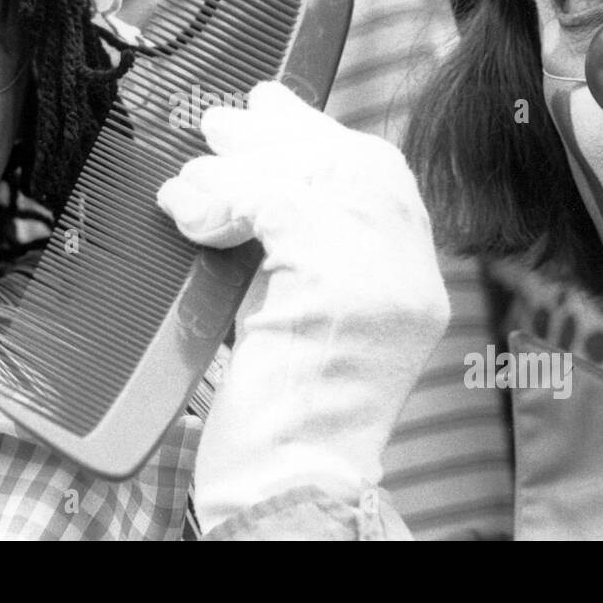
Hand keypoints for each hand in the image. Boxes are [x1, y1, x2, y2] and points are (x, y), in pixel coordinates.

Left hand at [157, 81, 449, 532]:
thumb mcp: (303, 316)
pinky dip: (226, 197)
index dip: (326, 139)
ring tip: (195, 165)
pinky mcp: (338, 288)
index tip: (275, 115)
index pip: (382, 181)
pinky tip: (191, 212)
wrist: (290, 486)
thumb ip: (301, 254)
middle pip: (356, 165)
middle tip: (225, 120)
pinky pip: (279, 205)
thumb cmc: (282, 416)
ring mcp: (383, 282)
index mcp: (411, 283)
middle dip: (287, 132)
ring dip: (244, 161)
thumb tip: (258, 185)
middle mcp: (410, 277)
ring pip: (316, 178)